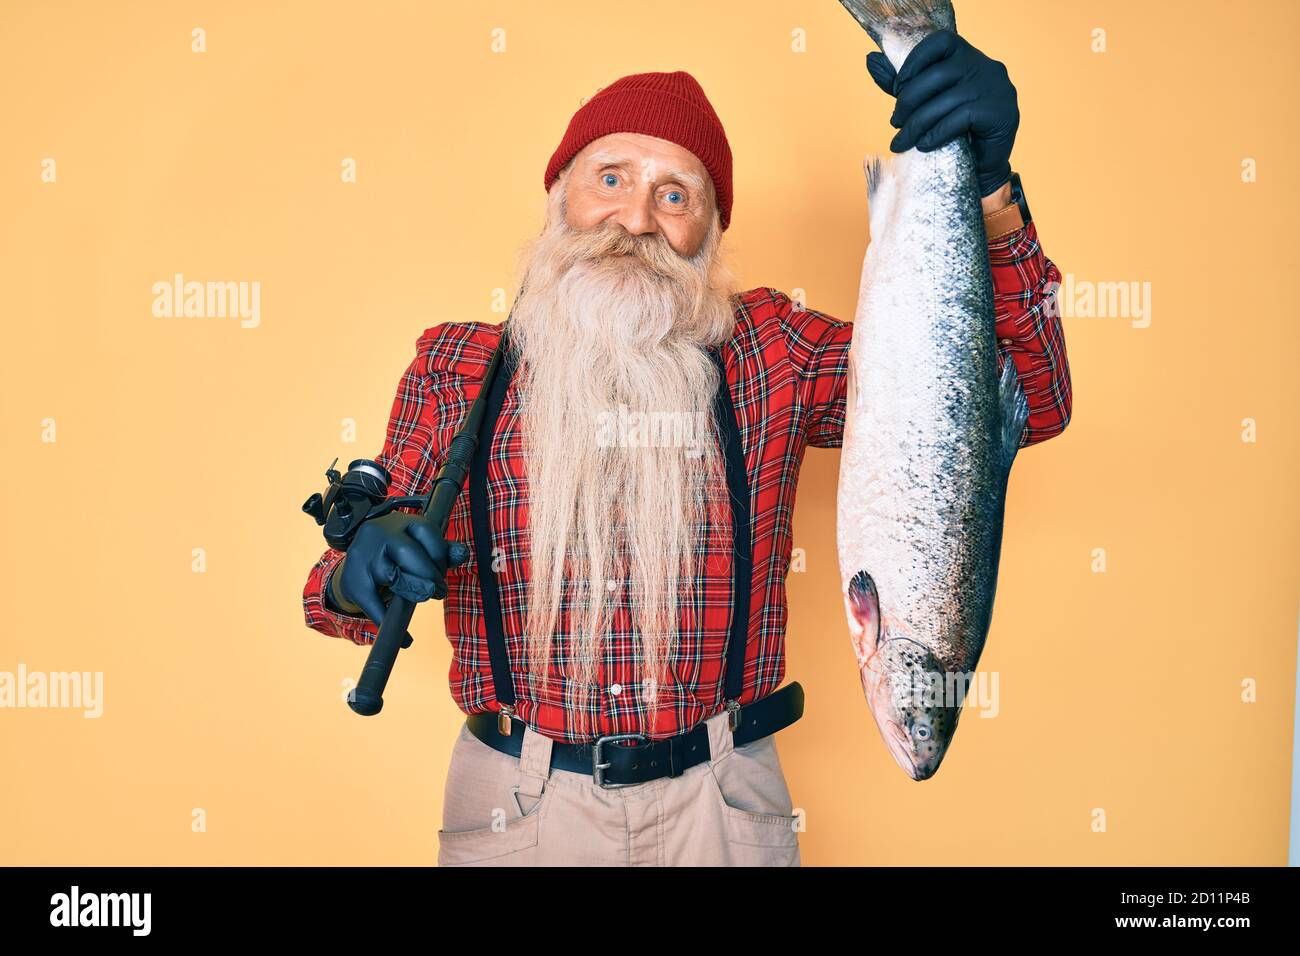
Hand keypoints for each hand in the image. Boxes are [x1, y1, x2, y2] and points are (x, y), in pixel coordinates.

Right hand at [331, 512, 470, 625]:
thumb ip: (444, 551)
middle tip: (438, 591)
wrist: (358, 563)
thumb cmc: (398, 553)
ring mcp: (362, 557)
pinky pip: (375, 606)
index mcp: (400, 521)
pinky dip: (392, 624)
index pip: (427, 533)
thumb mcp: (419, 546)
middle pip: (409, 555)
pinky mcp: (353, 582)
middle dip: (429, 576)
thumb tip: (461, 554)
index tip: (442, 572)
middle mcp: (379, 534)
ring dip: (413, 592)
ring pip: (393, 577)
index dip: (440, 556)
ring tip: (423, 597)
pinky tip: (406, 640)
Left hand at [866, 29, 1018, 196]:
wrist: (984, 167)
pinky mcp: (1001, 113)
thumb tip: (871, 59)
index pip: (940, 41)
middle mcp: (986, 67)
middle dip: (909, 100)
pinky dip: (937, 133)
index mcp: (969, 56)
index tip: (896, 88)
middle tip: (895, 122)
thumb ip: (902, 83)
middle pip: (939, 74)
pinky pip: (961, 118)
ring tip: (902, 141)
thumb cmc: (953, 131)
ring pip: (947, 100)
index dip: (914, 61)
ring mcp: (997, 89)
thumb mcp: (925, 102)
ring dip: (917, 124)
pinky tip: (924, 146)